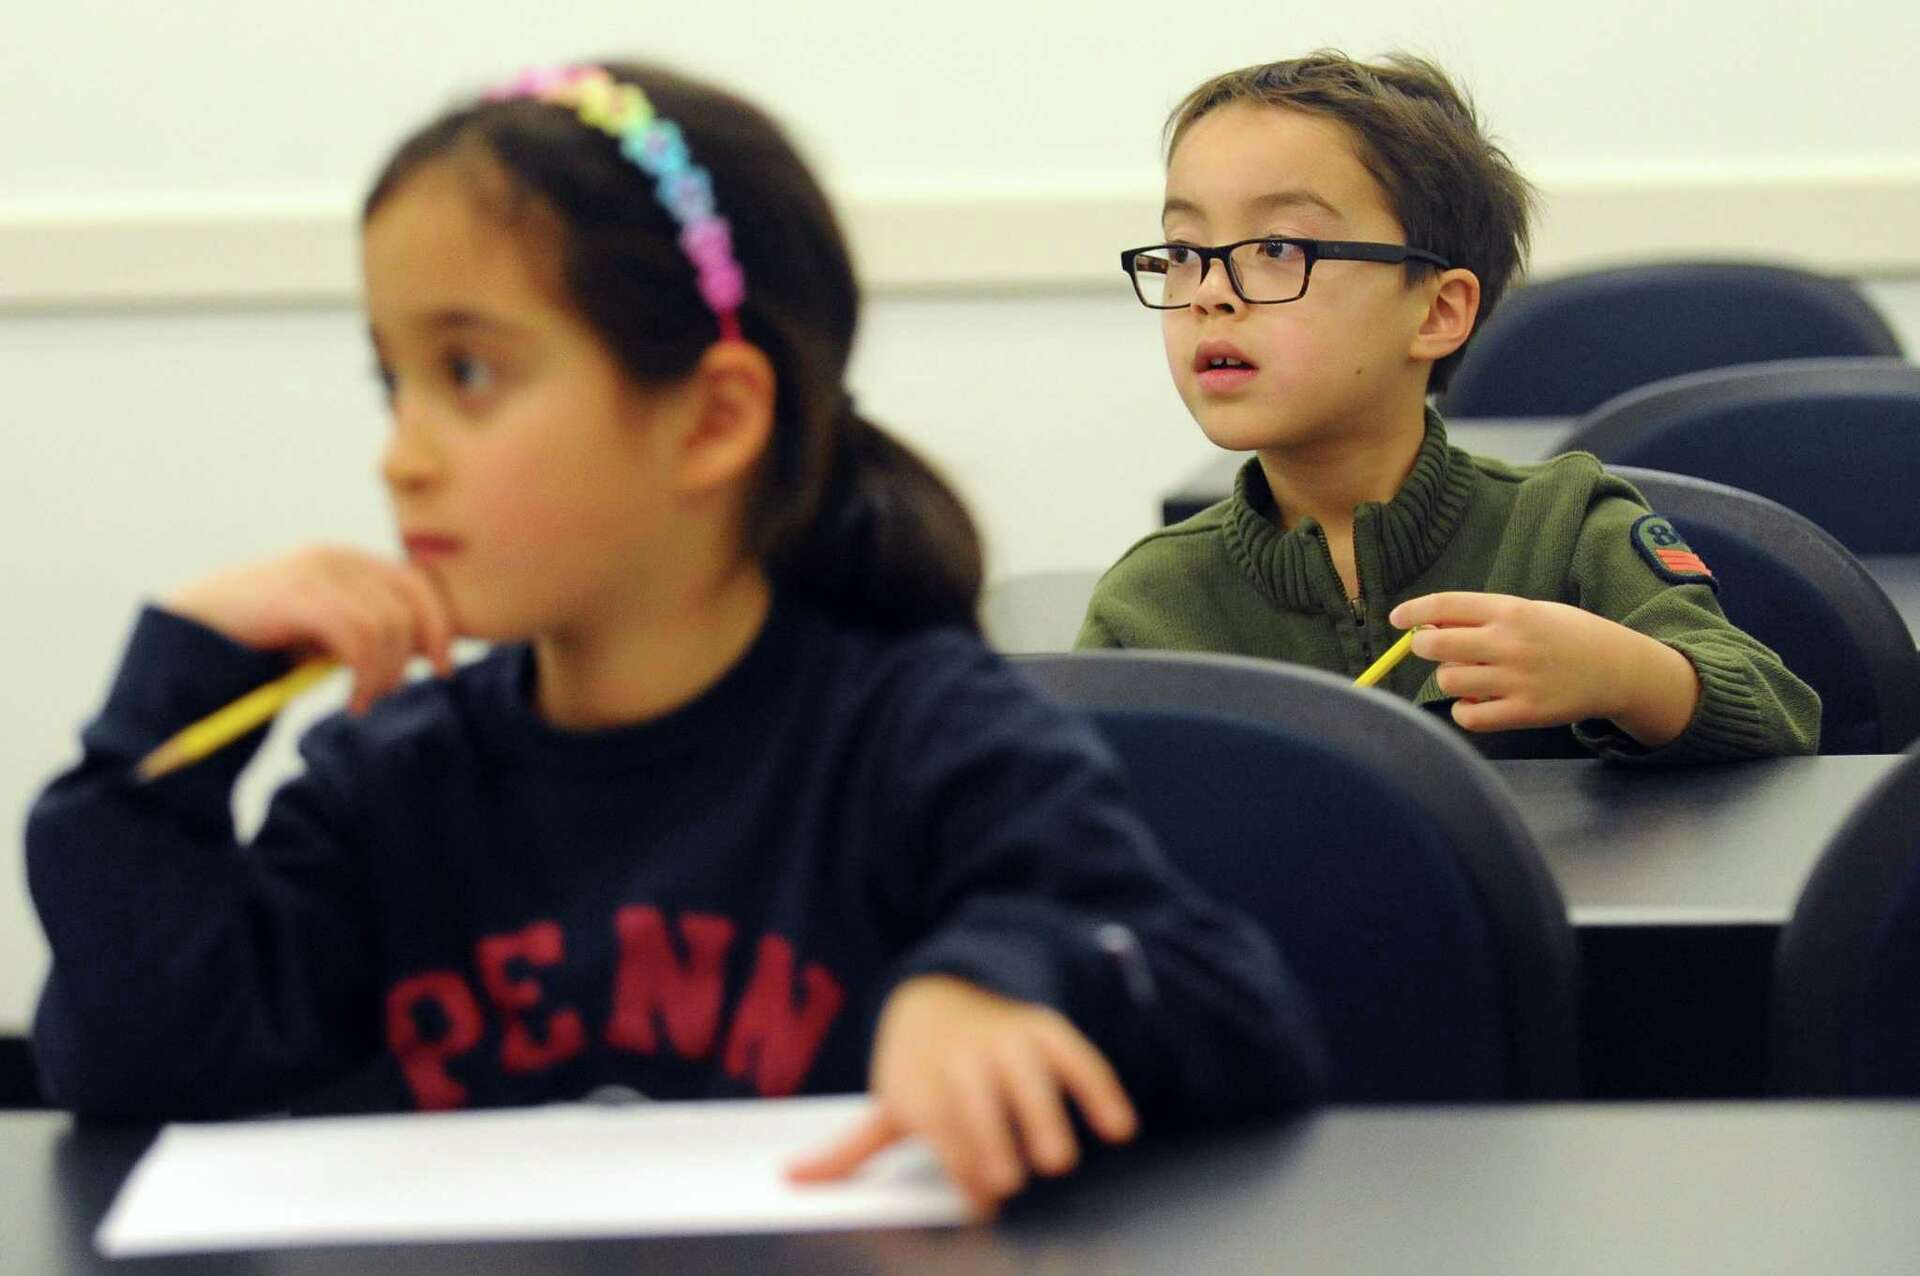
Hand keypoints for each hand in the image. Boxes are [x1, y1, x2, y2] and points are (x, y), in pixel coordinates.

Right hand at [165, 545, 455, 713]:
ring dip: (385, 674)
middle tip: (393, 691)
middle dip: (416, 653)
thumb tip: (425, 654)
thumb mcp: (325, 633)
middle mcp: (338, 558)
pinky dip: (365, 675)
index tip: (444, 668)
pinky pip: (359, 638)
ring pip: (387, 626)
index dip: (440, 625)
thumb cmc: (264, 640)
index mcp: (349, 561)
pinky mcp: (299, 596)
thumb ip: (368, 631)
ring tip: (362, 701)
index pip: (419, 584)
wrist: (192, 634)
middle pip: (411, 603)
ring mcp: (317, 573)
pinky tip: (351, 700)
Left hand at [787, 975, 1138, 1216]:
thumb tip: (789, 1182)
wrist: (947, 986)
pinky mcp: (1046, 1030)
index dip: (960, 1160)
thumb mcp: (889, 1100)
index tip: (980, 1202)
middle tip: (1008, 1181)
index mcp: (923, 1080)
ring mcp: (1008, 1041)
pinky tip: (1118, 1128)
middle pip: (976, 1097)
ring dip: (1042, 1114)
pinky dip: (1100, 1088)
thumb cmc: (920, 1066)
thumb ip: (849, 1150)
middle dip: (990, 1137)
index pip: (940, 1124)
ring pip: (1027, 1074)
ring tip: (1057, 1160)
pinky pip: (1076, 1055)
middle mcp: (964, 1058)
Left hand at [1390, 592, 1698, 745]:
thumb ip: (1483, 617)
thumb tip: (1428, 626)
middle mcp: (1510, 643)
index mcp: (1511, 610)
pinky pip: (1468, 716)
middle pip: (1435, 644)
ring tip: (1472, 676)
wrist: (1618, 669)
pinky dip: (1465, 710)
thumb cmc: (1566, 635)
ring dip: (1449, 679)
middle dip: (1424, 646)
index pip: (1445, 606)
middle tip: (1434, 648)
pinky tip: (1478, 702)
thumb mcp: (1530, 611)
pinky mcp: (1524, 713)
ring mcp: (1517, 679)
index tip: (1397, 618)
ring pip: (1447, 680)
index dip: (1413, 611)